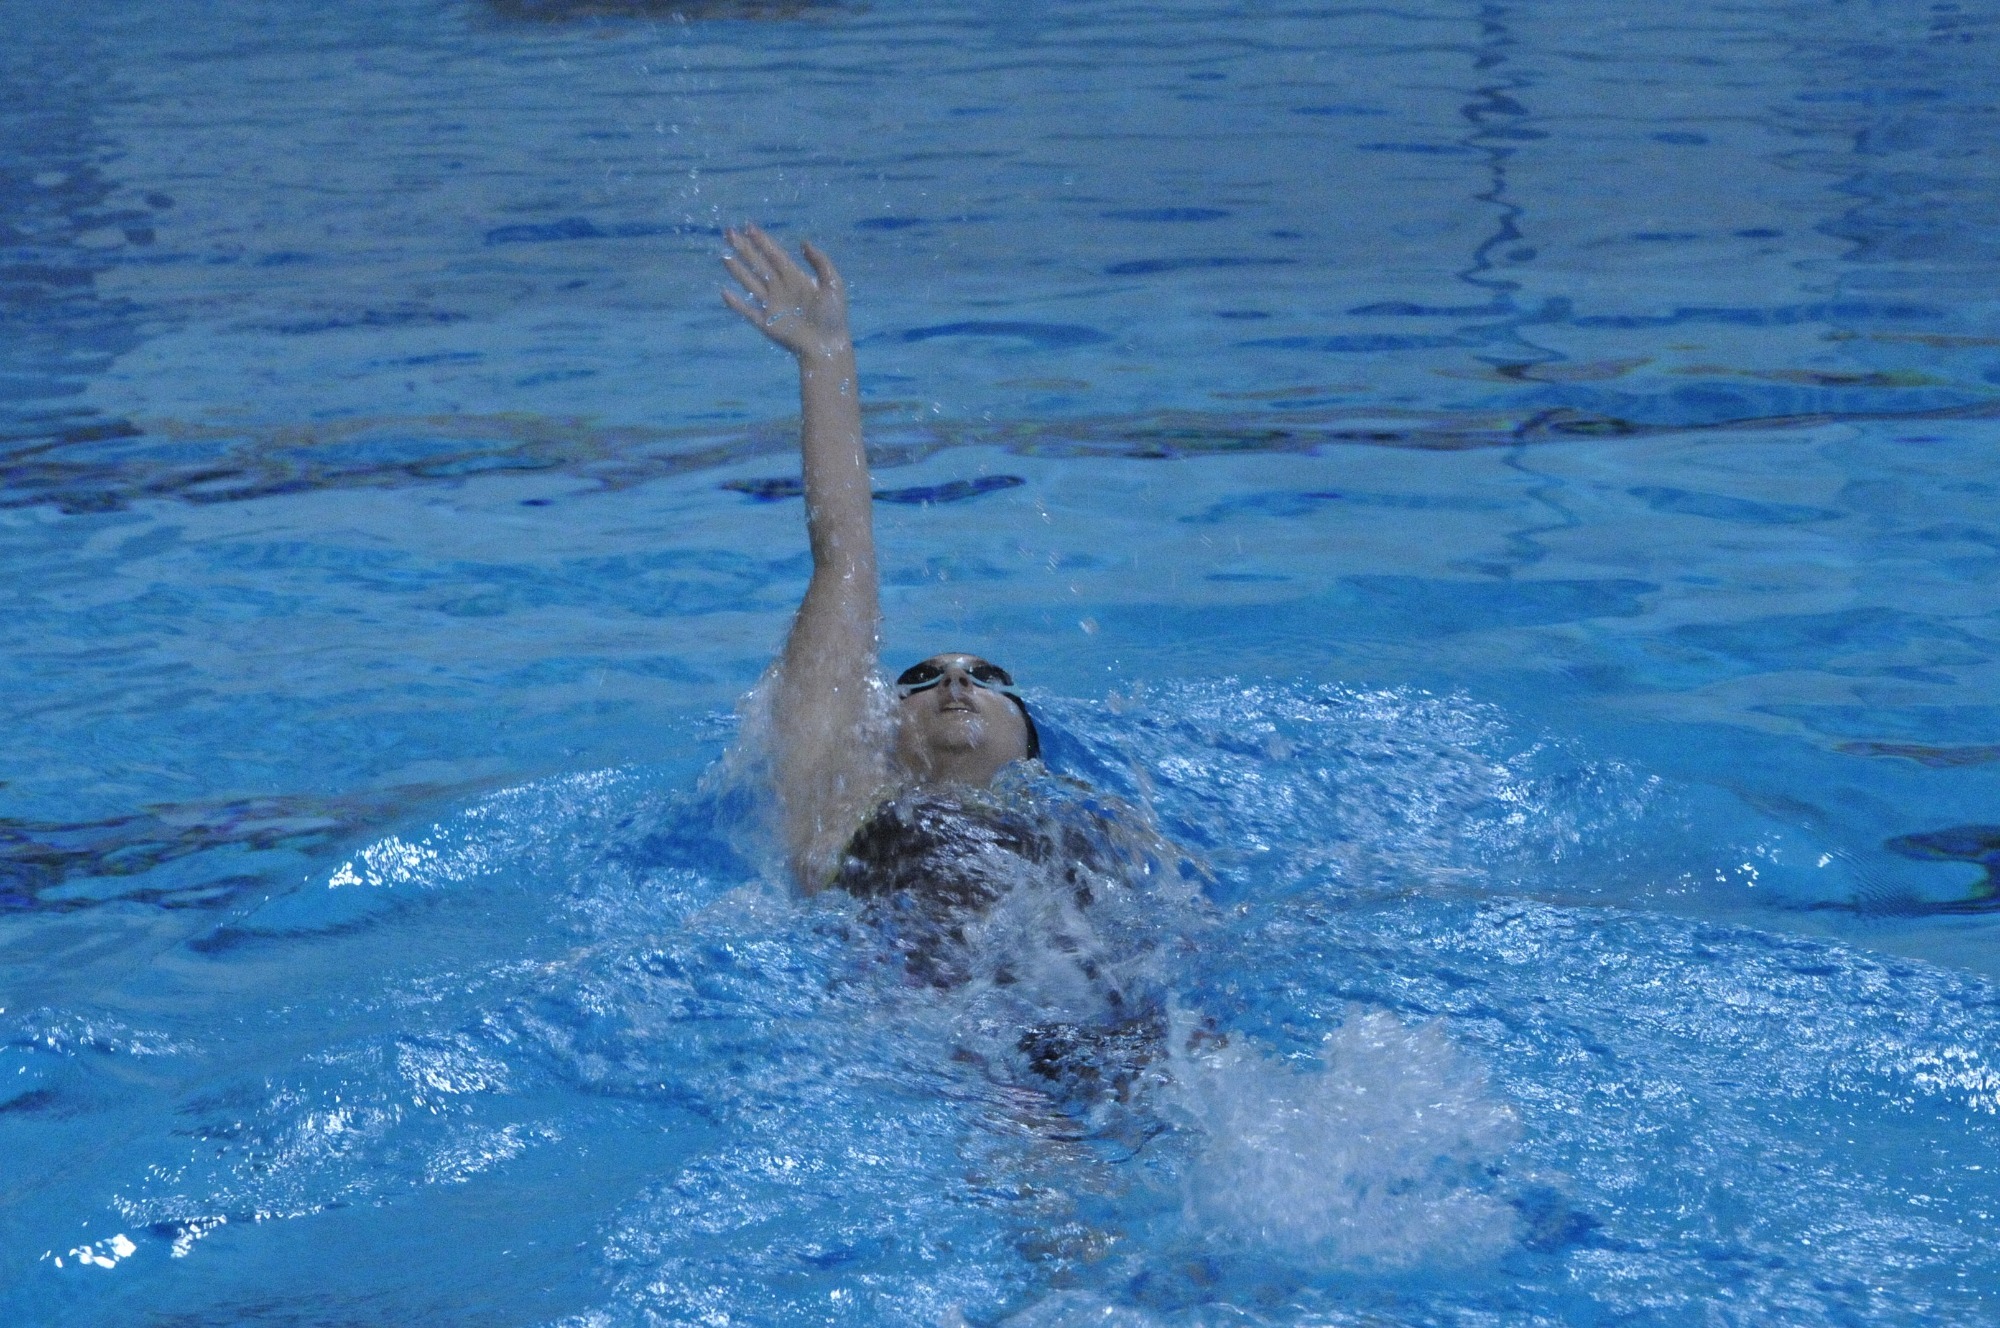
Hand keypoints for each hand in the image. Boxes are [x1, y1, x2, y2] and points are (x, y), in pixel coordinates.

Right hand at [722, 224, 850, 358]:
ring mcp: (771, 305)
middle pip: (758, 264)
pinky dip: (736, 303)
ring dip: (737, 270)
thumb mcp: (833, 284)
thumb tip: (803, 243)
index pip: (775, 255)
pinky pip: (747, 311)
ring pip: (750, 283)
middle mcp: (780, 288)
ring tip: (724, 256)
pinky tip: (724, 292)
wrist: (828, 345)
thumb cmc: (833, 315)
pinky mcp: (766, 323)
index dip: (763, 241)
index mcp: (795, 277)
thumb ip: (820, 262)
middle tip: (729, 232)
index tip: (749, 227)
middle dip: (744, 248)